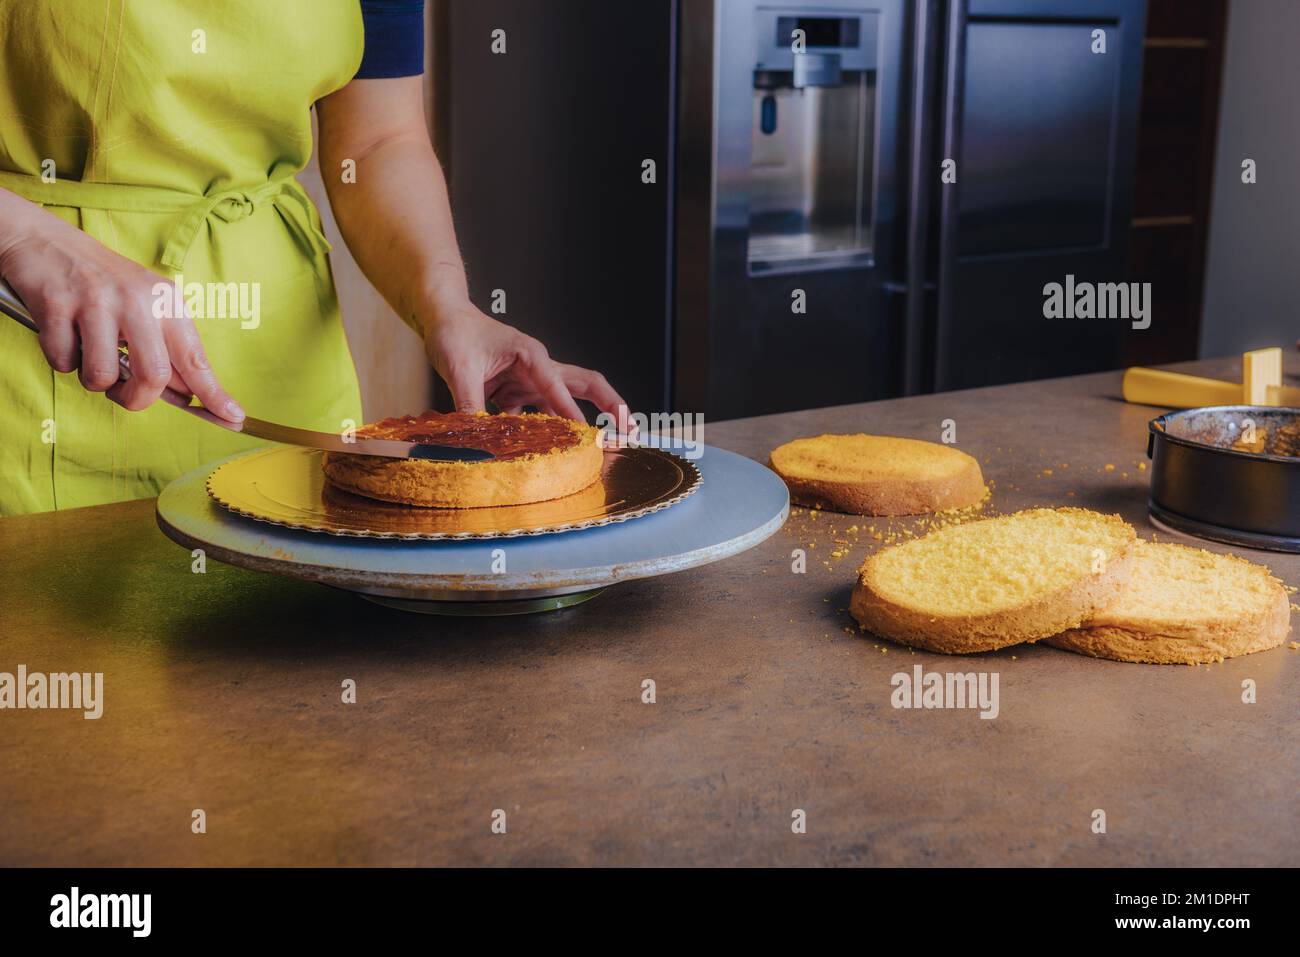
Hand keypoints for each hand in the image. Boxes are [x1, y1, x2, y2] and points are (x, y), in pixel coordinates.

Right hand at [0, 206, 243, 421]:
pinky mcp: (58, 305)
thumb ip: (164, 347)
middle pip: (153, 375)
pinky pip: (63, 361)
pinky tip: (65, 334)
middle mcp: (138, 300)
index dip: (213, 393)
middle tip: (124, 394)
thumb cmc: (102, 282)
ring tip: (89, 356)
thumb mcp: (145, 304)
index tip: (233, 417)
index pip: (195, 358)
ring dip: (94, 381)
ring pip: (102, 375)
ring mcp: (97, 301)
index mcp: (166, 302)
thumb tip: (185, 395)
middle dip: (138, 399)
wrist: (45, 241)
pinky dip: (62, 360)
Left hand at [424, 299, 633, 434]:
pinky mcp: (518, 392)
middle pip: (585, 384)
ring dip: (580, 424)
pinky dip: (541, 434)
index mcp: (530, 354)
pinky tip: (543, 453)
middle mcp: (537, 368)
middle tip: (629, 429)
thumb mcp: (458, 368)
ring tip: (596, 449)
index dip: (570, 410)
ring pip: (565, 403)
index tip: (583, 432)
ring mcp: (531, 381)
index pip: (557, 384)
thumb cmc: (455, 332)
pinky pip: (537, 416)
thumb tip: (473, 437)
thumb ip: (468, 403)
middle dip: (610, 405)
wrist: (444, 318)